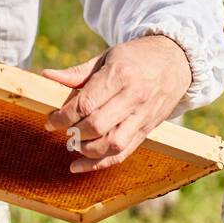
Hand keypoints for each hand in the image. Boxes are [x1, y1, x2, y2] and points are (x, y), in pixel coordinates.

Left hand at [41, 34, 191, 173]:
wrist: (177, 62)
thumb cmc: (136, 57)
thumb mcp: (107, 57)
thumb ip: (77, 72)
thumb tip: (47, 76)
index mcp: (120, 76)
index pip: (86, 104)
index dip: (63, 117)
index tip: (50, 121)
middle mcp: (134, 98)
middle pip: (97, 126)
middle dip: (73, 132)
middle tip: (62, 131)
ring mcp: (143, 116)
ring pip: (112, 144)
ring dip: (86, 150)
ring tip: (72, 143)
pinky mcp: (147, 130)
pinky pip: (123, 153)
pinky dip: (100, 163)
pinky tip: (80, 165)